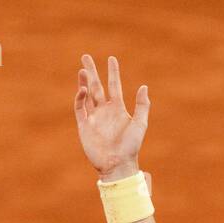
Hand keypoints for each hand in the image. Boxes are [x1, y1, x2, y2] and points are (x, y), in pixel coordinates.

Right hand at [74, 54, 149, 180]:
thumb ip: (141, 106)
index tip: (111, 59)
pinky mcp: (84, 125)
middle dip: (92, 72)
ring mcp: (94, 117)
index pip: (114, 86)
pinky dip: (80, 97)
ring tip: (82, 69)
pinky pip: (80, 108)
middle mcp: (105, 111)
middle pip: (97, 86)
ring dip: (84, 82)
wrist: (118, 164)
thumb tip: (144, 86)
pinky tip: (83, 88)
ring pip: (87, 95)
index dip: (113, 72)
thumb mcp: (139, 125)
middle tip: (86, 56)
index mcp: (118, 109)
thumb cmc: (131, 147)